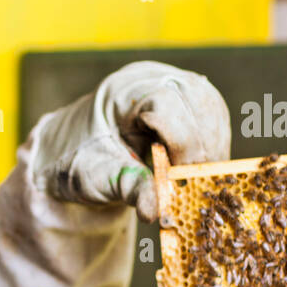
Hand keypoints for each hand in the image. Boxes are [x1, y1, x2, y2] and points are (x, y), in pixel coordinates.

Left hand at [27, 60, 230, 222]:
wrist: (74, 154)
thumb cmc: (81, 161)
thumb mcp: (97, 177)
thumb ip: (129, 187)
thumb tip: (157, 208)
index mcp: (123, 90)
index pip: (167, 103)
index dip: (182, 141)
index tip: (182, 179)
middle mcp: (150, 78)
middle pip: (196, 100)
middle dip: (202, 145)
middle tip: (198, 183)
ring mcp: (169, 84)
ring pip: (210, 107)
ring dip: (212, 145)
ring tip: (200, 180)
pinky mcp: (184, 100)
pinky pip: (212, 116)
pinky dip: (213, 143)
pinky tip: (202, 169)